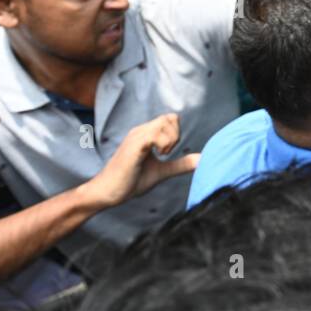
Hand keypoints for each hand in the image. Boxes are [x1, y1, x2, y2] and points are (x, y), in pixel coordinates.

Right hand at [80, 114, 198, 209]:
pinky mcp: (134, 146)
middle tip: (168, 152)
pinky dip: (163, 143)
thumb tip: (203, 160)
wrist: (107, 192)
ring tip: (163, 155)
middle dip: (177, 135)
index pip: (171, 119)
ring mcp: (136, 137)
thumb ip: (180, 164)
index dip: (177, 132)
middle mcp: (141, 131)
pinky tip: (159, 155)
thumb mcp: (162, 171)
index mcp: (146, 135)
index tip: (170, 151)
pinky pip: (154, 135)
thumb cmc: (130, 181)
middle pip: (170, 117)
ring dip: (171, 139)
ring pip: (164, 123)